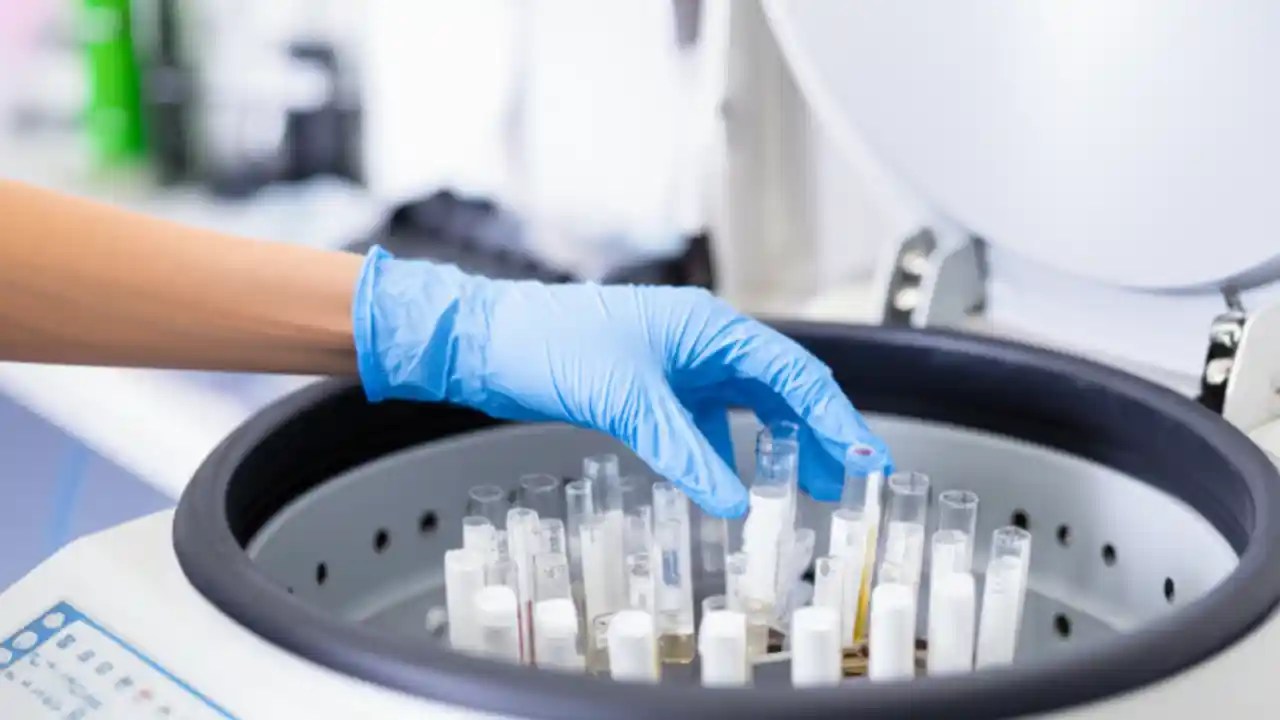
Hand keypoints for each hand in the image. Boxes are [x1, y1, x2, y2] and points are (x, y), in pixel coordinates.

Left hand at [353, 247, 889, 515]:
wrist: (483, 343)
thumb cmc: (548, 342)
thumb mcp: (628, 399)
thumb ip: (686, 452)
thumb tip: (733, 502)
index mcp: (710, 327)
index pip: (794, 374)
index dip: (837, 417)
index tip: (867, 455)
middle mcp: (701, 342)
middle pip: (779, 390)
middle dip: (816, 435)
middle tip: (844, 480)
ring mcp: (676, 365)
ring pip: (746, 407)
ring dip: (775, 447)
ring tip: (801, 489)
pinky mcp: (649, 389)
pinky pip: (705, 423)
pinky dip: (724, 454)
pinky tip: (728, 485)